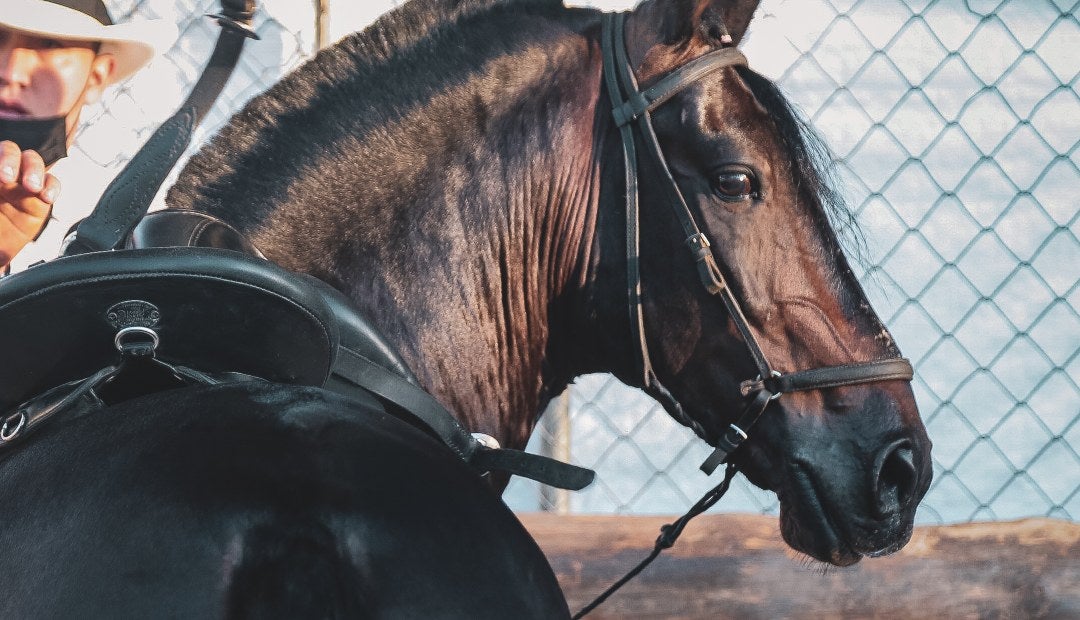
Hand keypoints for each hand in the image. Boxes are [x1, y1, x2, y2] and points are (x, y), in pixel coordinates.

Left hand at [0, 140, 59, 267]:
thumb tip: (5, 180)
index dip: (2, 157)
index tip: (0, 175)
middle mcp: (6, 174)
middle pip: (16, 153)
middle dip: (14, 161)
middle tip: (7, 178)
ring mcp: (23, 187)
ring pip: (36, 165)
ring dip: (35, 171)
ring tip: (32, 187)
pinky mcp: (40, 202)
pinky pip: (51, 187)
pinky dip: (52, 188)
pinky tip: (46, 197)